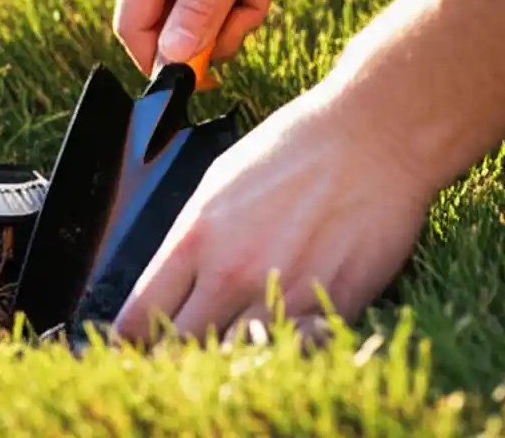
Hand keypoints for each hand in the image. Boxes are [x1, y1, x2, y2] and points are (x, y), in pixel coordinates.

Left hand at [112, 80, 434, 345]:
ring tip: (229, 360)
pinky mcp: (330, 309)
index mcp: (195, 239)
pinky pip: (292, 356)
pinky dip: (281, 359)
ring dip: (227, 366)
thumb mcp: (219, 183)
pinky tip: (280, 347)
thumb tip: (172, 284)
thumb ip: (192, 239)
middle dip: (173, 361)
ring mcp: (280, 295)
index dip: (131, 341)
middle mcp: (230, 273)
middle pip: (179, 351)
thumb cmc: (295, 149)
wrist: (372, 137)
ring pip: (233, 364)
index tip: (137, 347)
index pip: (138, 317)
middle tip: (180, 361)